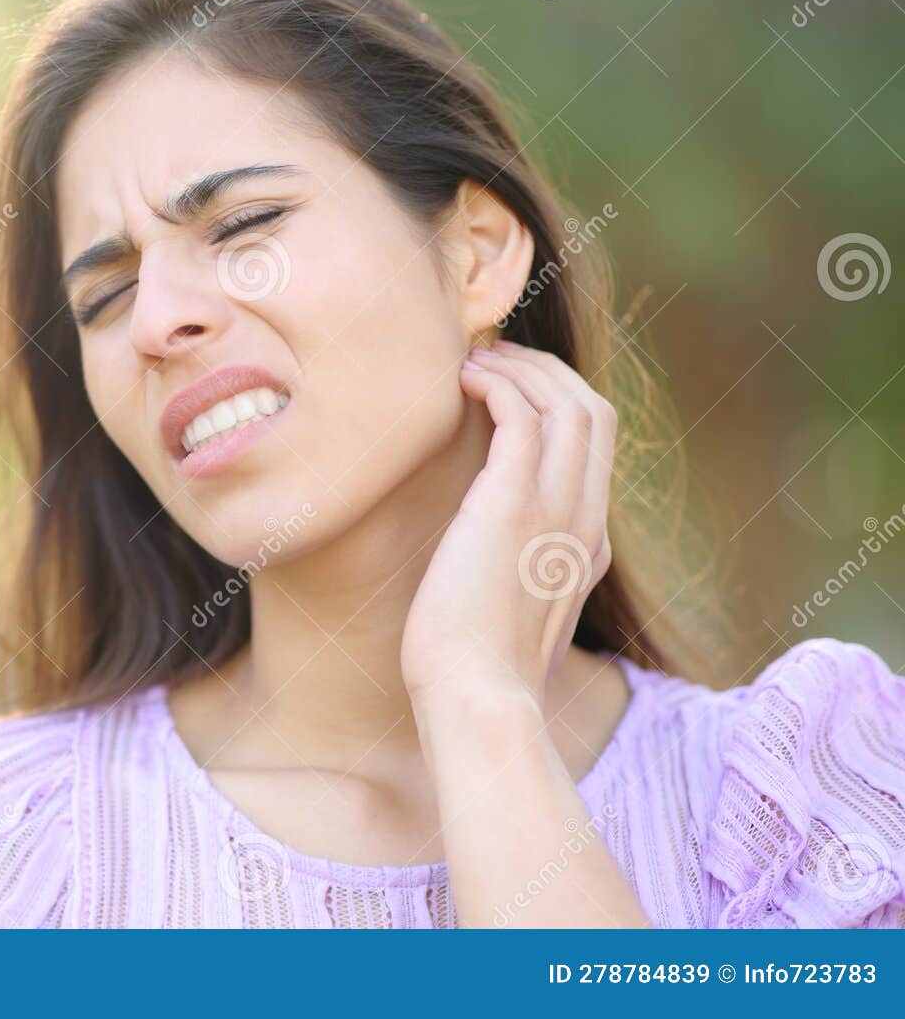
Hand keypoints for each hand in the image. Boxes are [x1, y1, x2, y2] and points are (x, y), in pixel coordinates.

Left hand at [400, 340, 615, 710]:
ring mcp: (556, 509)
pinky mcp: (513, 503)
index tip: (511, 388)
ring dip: (520, 369)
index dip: (557, 404)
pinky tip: (463, 382)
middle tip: (495, 358)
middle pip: (593, 411)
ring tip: (474, 360)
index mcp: (587, 546)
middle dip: (547, 372)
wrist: (476, 699)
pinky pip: (523, 415)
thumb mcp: (508, 619)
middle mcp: (584, 520)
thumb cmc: (472, 671)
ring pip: (566, 403)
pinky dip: (499, 385)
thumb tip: (478, 565)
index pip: (595, 451)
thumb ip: (511, 580)